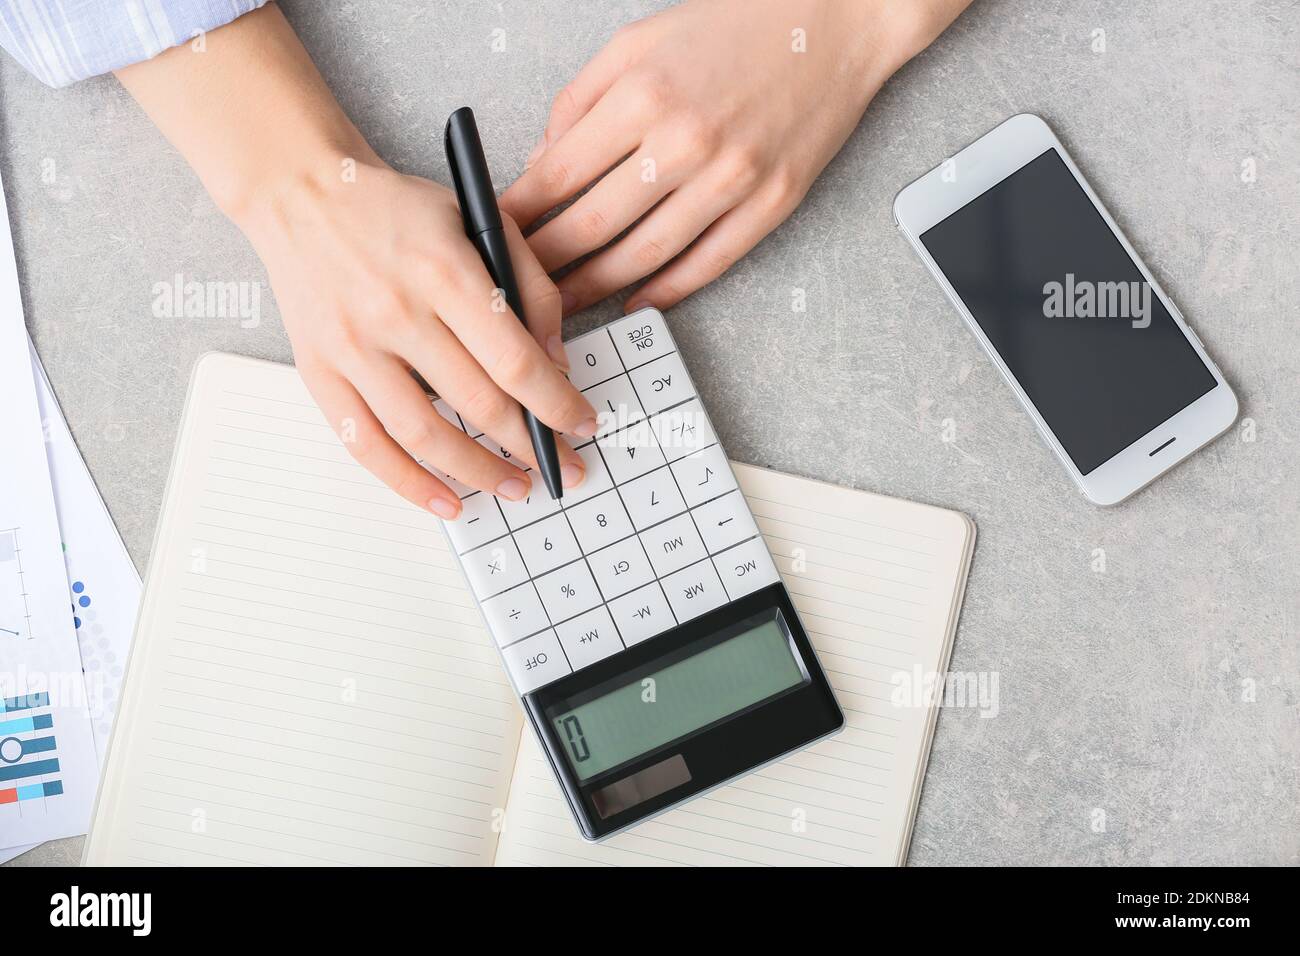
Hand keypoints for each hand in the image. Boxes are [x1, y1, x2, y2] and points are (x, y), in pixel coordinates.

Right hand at [241, 161, 598, 518]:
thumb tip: (556, 363)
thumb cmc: (399, 211)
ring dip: (480, 473)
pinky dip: (408, 484)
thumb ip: (529, 285)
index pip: (515, 361)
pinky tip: (448, 502)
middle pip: (479, 404)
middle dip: (532, 446)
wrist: (304, 193)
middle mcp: (395, 312)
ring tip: (516, 488)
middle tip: (565, 466)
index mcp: (443, 271)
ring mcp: (352, 348)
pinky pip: (365, 445)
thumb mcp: (480, 220)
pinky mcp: (319, 371)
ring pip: (425, 435)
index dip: (557, 404)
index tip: (583, 424)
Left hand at [502, 0, 955, 314]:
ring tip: (564, 307)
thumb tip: (543, 163)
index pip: (558, 176)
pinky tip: (635, 302)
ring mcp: (731, 179)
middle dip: (545, 265)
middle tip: (520, 288)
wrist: (835, 22)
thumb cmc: (737, 25)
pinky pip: (706, 264)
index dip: (518, 216)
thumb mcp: (639, 41)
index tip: (497, 238)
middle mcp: (684, 141)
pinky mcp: (770, 204)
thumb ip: (582, 101)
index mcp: (642, 94)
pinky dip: (666, 290)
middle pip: (591, 226)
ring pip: (643, 256)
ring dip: (594, 289)